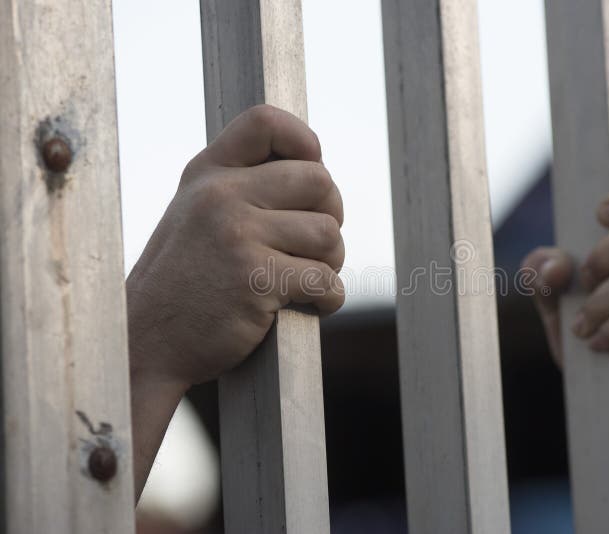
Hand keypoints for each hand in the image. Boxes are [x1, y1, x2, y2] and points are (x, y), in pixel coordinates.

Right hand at [126, 105, 344, 388]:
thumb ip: (244, 186)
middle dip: (330, 216)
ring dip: (330, 263)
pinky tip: (310, 306)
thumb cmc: (187, 281)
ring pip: (329, 233)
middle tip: (313, 246)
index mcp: (207, 173)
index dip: (304, 142)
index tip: (310, 175)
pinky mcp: (255, 279)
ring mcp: (237, 234)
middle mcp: (220, 195)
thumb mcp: (198, 214)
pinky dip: (329, 298)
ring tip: (304, 279)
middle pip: (319, 181)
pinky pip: (325, 280)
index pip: (265, 122)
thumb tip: (318, 169)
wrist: (147, 343)